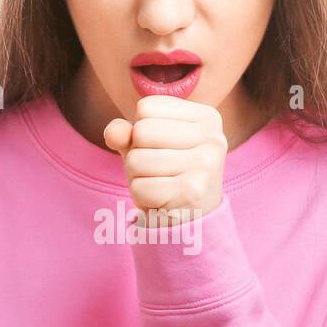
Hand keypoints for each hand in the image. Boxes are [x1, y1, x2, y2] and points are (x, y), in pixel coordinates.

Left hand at [103, 95, 227, 223]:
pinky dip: (141, 197)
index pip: (146, 107)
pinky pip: (140, 187)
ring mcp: (206, 164)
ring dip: (137, 177)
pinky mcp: (193, 191)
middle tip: (157, 170)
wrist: (193, 219)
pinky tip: (161, 201)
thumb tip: (113, 132)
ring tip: (159, 185)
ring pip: (137, 160)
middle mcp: (212, 137)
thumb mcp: (145, 146)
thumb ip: (125, 132)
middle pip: (141, 131)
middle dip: (137, 154)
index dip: (140, 130)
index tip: (162, 148)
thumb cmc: (167, 174)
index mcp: (206, 117)